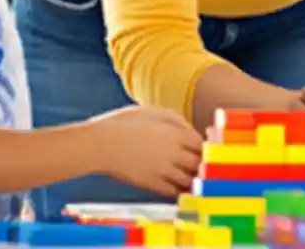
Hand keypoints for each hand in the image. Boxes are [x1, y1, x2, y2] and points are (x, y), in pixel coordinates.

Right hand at [87, 106, 201, 196]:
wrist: (98, 144)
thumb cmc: (124, 123)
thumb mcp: (155, 112)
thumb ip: (178, 121)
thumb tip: (193, 131)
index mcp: (177, 134)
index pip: (204, 146)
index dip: (206, 148)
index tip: (206, 150)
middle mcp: (174, 154)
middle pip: (200, 164)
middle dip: (202, 165)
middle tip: (204, 166)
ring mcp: (163, 171)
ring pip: (190, 180)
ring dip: (194, 179)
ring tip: (195, 178)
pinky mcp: (151, 184)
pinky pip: (174, 192)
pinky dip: (180, 190)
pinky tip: (180, 187)